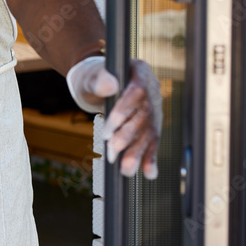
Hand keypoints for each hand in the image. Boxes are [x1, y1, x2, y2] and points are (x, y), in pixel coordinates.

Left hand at [66, 56, 162, 178]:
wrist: (100, 85)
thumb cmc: (95, 80)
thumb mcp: (92, 76)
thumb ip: (98, 79)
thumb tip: (110, 85)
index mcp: (140, 72)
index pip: (137, 91)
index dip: (125, 109)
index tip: (109, 125)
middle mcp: (151, 92)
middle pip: (144, 116)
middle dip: (128, 135)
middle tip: (112, 149)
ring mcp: (153, 110)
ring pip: (148, 133)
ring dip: (138, 152)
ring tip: (126, 169)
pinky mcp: (151, 126)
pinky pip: (152, 143)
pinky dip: (150, 158)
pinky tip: (149, 173)